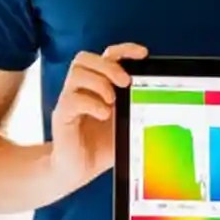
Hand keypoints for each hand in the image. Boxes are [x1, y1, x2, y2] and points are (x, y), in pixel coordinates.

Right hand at [48, 43, 147, 188]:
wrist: (77, 169)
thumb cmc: (100, 146)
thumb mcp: (125, 123)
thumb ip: (136, 109)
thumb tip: (158, 98)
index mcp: (98, 85)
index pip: (107, 56)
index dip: (124, 50)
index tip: (143, 54)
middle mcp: (80, 88)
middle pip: (86, 58)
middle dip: (109, 65)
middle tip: (125, 82)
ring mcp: (69, 100)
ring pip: (77, 72)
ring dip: (99, 82)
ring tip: (112, 101)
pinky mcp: (62, 116)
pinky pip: (72, 99)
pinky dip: (92, 103)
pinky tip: (103, 115)